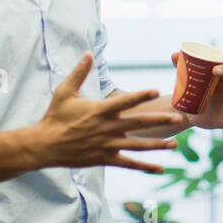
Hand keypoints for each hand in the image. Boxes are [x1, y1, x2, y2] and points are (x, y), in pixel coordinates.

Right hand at [31, 52, 181, 173]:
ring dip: (158, 145)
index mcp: (100, 110)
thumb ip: (79, 73)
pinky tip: (161, 169)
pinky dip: (146, 167)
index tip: (155, 90)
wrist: (44, 145)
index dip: (140, 95)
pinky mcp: (105, 159)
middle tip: (178, 118)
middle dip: (159, 121)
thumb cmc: (55, 116)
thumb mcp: (65, 92)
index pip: (124, 101)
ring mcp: (108, 145)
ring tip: (176, 144)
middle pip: (138, 123)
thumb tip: (87, 53)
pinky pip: (129, 164)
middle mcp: (107, 128)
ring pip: (138, 145)